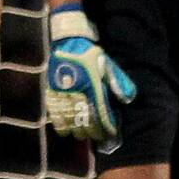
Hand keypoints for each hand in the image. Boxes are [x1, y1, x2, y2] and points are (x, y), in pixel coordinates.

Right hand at [45, 6, 135, 145]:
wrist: (68, 41)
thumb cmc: (90, 54)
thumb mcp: (108, 64)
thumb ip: (117, 81)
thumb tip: (127, 98)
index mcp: (93, 84)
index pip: (100, 110)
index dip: (105, 124)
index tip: (108, 133)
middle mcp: (78, 89)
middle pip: (84, 117)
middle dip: (90, 130)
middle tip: (95, 137)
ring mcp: (63, 91)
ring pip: (68, 117)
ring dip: (75, 129)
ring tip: (80, 137)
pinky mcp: (51, 90)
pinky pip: (53, 110)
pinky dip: (58, 123)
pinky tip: (63, 131)